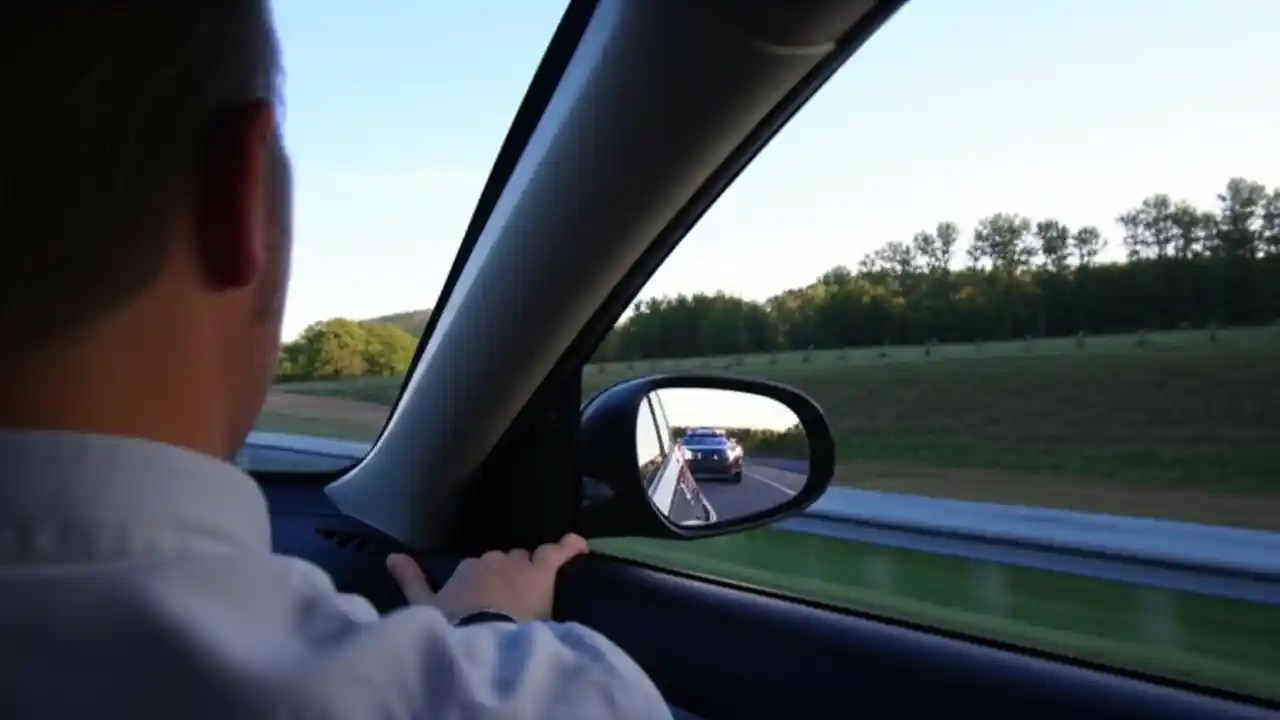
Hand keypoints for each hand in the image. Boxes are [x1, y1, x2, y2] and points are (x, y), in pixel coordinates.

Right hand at [386, 533, 588, 621]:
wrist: (480, 637)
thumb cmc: (450, 626)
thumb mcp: (424, 608)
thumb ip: (410, 580)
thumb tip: (391, 557)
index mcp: (467, 568)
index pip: (481, 572)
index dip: (484, 588)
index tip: (483, 603)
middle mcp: (493, 560)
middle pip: (505, 566)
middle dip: (506, 580)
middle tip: (505, 605)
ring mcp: (519, 565)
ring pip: (527, 563)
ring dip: (528, 575)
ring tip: (530, 595)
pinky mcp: (541, 573)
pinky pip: (558, 553)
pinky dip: (570, 547)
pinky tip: (580, 544)